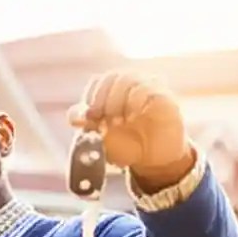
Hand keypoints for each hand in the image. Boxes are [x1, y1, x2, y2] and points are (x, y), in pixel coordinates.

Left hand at [68, 72, 195, 191]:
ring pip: (127, 79)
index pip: (98, 81)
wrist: (152, 160)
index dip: (91, 97)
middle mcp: (131, 86)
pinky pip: (147, 88)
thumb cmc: (126, 146)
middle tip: (103, 121)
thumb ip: (87, 125)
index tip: (90, 118)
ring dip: (116, 101)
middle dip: (102, 99)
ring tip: (118, 123)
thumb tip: (74, 116)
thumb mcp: (101, 139)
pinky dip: (134, 102)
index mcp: (113, 92)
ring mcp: (148, 89)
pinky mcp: (163, 97)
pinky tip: (131, 118)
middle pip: (111, 77)